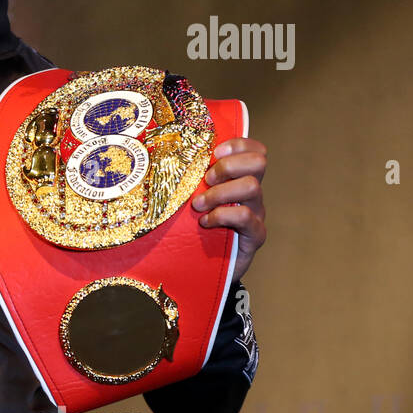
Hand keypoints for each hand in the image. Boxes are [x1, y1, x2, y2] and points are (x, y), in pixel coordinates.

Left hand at [192, 136, 266, 282]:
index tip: (213, 153)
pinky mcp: (254, 235)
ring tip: (198, 205)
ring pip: (252, 187)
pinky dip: (222, 215)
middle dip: (228, 166)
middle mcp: (251, 193)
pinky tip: (204, 223)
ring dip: (220, 192)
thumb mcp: (189, 198)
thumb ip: (186, 179)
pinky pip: (246, 216)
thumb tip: (153, 155)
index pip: (255, 150)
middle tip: (206, 180)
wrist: (202, 267)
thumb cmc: (192, 227)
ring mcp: (256, 213)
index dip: (238, 145)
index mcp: (239, 178)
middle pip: (259, 162)